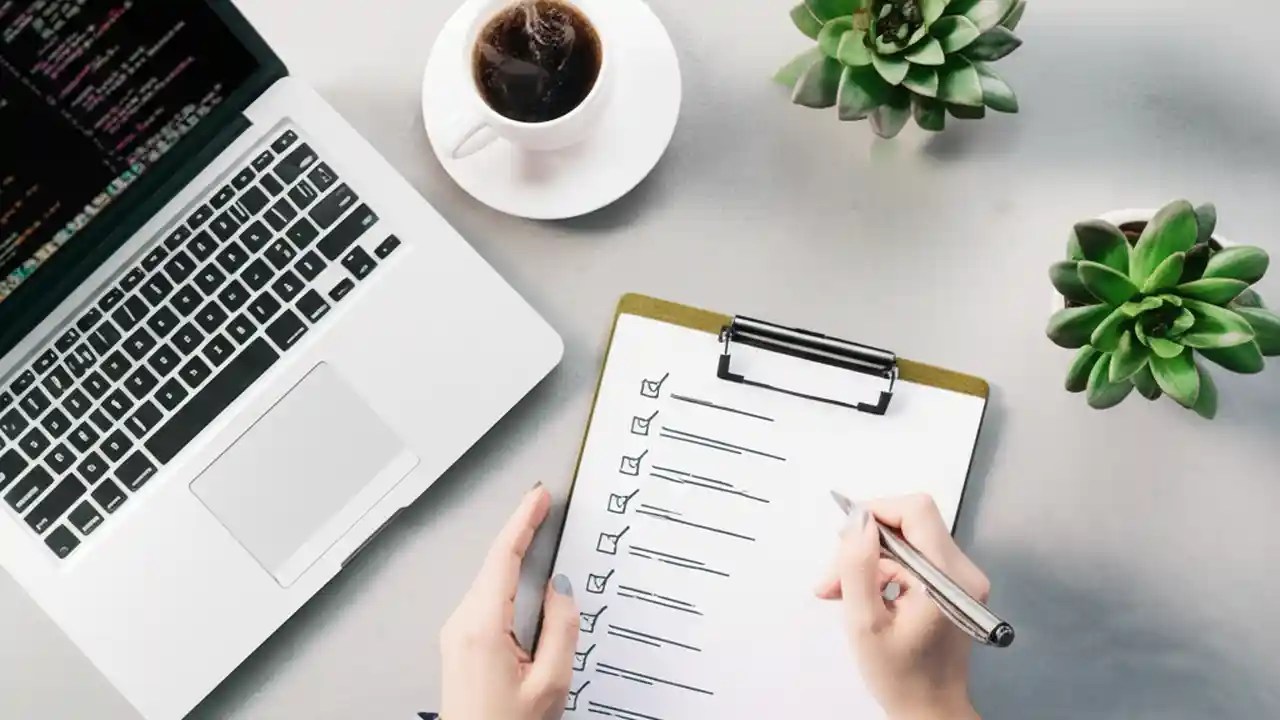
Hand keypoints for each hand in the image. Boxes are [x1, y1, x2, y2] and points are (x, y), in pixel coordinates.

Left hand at [440, 485, 578, 719]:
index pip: (503, 558)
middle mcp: (461, 625)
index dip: (523, 521)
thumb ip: (561, 629)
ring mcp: (456, 634)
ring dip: (515, 563)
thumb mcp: (550, 682)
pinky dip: (508, 586)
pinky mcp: (459, 644)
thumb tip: (561, 590)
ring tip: (541, 545)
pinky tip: (527, 590)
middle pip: (494, 565)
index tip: (538, 497)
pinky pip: (486, 601)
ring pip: (490, 582)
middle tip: (544, 510)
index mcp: (482, 627)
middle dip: (521, 536)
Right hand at [815, 495, 989, 719]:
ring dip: (869, 561)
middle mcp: (962, 570)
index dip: (876, 512)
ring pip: (906, 542)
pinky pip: (913, 559)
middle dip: (864, 546)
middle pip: (908, 525)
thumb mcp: (865, 622)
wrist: (930, 710)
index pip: (915, 510)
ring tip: (841, 592)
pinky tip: (864, 596)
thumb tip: (857, 520)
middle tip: (832, 580)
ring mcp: (960, 578)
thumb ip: (858, 565)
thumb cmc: (899, 676)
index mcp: (947, 576)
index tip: (846, 538)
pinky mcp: (952, 586)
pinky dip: (884, 571)